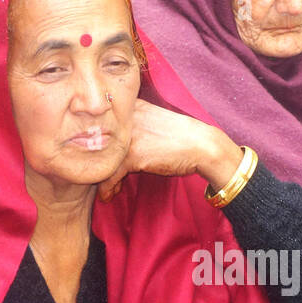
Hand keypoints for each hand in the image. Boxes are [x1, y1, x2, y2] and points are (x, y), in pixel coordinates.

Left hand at [99, 100, 239, 201]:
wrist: (202, 145)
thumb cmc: (181, 137)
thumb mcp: (153, 122)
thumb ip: (134, 126)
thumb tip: (116, 143)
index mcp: (131, 107)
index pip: (103, 126)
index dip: (99, 147)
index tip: (101, 162)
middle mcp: (126, 118)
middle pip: (98, 144)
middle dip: (99, 164)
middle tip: (102, 178)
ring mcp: (129, 136)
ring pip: (103, 160)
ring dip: (102, 178)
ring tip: (107, 189)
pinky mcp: (133, 155)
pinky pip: (111, 175)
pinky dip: (108, 188)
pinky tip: (108, 195)